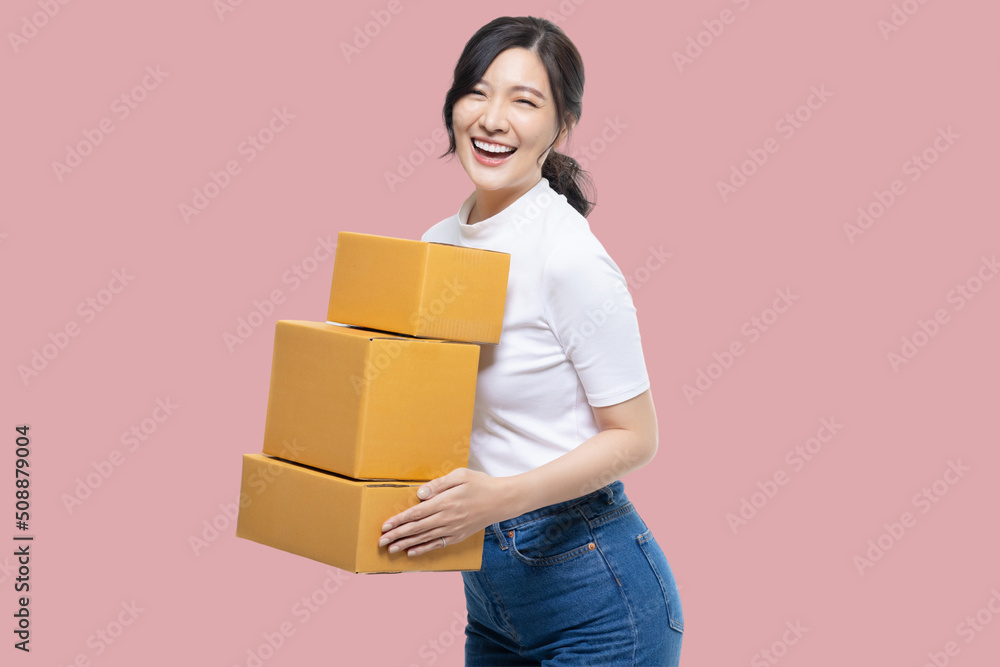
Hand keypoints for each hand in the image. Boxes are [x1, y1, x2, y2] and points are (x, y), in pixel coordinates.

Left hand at [378, 467, 509, 557]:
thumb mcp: (460, 475)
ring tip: (391, 549)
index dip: (399, 520)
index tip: (385, 525)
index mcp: (446, 502)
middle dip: (397, 535)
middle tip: (380, 541)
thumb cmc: (480, 484)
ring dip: (406, 544)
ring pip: (424, 539)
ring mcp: (453, 529)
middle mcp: (447, 518)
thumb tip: (420, 494)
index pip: (416, 513)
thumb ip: (439, 484)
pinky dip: (423, 549)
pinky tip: (412, 552)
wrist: (502, 501)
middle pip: (417, 528)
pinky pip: (438, 545)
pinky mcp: (458, 536)